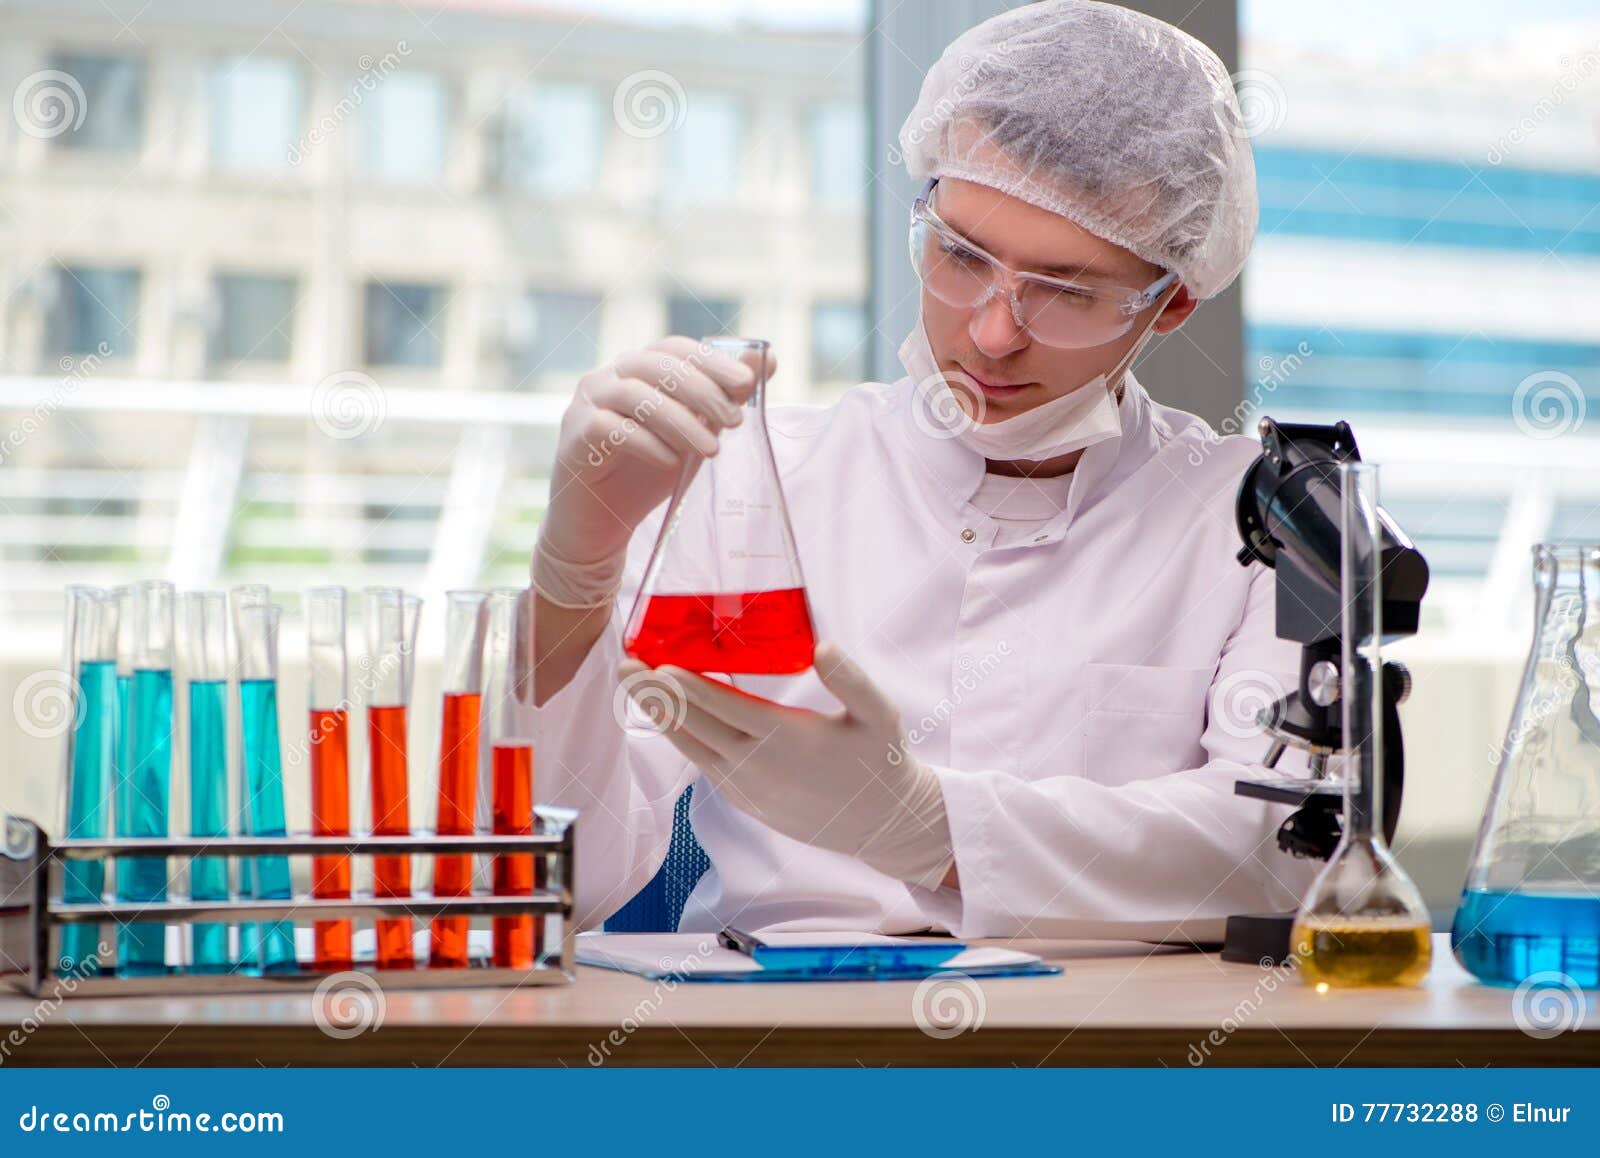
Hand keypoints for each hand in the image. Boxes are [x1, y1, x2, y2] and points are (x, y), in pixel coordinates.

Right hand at [534, 337, 768, 604]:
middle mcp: (606, 379)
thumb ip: (722, 399)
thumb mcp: (693, 434)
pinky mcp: (574, 439)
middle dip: (702, 391)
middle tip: (736, 420)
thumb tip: (767, 359)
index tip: (745, 381)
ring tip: (712, 450)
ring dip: (680, 421)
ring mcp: (584, 406)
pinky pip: (610, 430)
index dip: (710, 360)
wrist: (597, 527)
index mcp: (635, 370)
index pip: (673, 349)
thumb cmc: (645, 474)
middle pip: (656, 365)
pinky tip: (672, 463)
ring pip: (634, 395)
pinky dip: (647, 444)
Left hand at [617, 641, 954, 888]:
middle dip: (656, 694)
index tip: (657, 666)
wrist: (880, 823)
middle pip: (693, 725)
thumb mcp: (879, 715)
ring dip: (660, 715)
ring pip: (691, 747)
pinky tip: (670, 718)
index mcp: (784, 738)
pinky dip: (681, 738)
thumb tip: (822, 647)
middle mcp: (756, 764)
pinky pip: (703, 764)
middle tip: (625, 665)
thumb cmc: (878, 762)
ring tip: (635, 686)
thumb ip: (851, 680)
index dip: (687, 686)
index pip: (723, 707)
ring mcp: (746, 786)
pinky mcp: (744, 799)